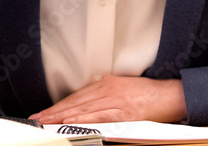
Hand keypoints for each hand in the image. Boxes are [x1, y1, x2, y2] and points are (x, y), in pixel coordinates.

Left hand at [30, 75, 186, 124]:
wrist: (169, 95)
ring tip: (47, 123)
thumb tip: (87, 102)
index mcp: (106, 83)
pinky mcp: (123, 112)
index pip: (76, 96)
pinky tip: (70, 123)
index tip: (44, 112)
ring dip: (63, 116)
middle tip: (38, 118)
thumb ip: (104, 93)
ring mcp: (115, 100)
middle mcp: (107, 89)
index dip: (58, 105)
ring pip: (83, 109)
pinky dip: (82, 120)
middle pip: (75, 102)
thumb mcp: (122, 87)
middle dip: (55, 111)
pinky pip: (98, 117)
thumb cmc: (147, 94)